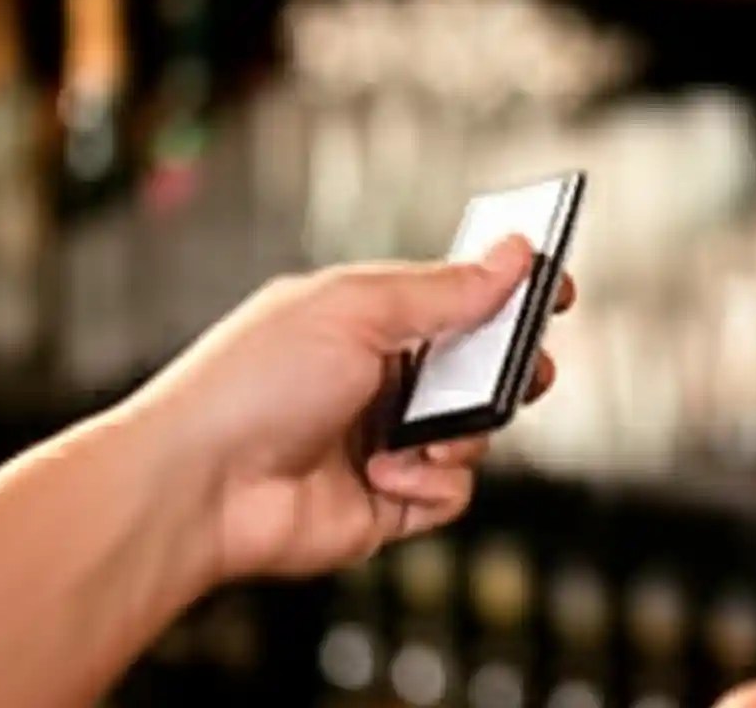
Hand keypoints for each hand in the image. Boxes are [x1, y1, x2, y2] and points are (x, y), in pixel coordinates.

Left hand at [128, 235, 571, 581]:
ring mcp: (387, 442)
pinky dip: (433, 484)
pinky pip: (453, 492)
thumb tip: (514, 254)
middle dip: (510, 371)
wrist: (199, 487)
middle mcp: (382, 380)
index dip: (509, 293)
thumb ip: (444, 290)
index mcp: (370, 321)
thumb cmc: (255, 382)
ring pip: (477, 434)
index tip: (556, 288)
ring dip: (462, 434)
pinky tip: (388, 476)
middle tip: (526, 370)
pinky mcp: (390, 502)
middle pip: (480, 370)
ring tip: (423, 438)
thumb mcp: (355, 311)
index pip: (458, 299)